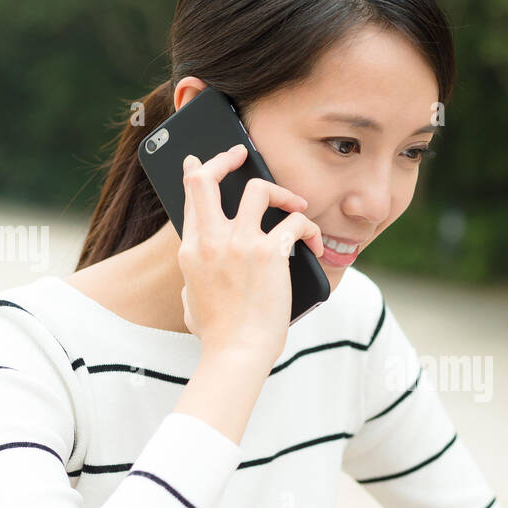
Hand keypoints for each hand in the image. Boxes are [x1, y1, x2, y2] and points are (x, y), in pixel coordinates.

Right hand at [178, 146, 323, 362]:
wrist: (236, 353)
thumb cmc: (218, 336)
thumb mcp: (191, 300)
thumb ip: (195, 277)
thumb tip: (199, 273)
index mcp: (190, 250)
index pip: (190, 196)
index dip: (197, 171)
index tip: (203, 161)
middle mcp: (211, 240)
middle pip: (207, 178)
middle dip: (225, 158)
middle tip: (241, 153)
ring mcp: (239, 244)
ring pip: (258, 189)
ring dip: (281, 192)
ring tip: (296, 205)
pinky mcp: (269, 254)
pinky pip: (295, 223)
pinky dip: (310, 229)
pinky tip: (317, 246)